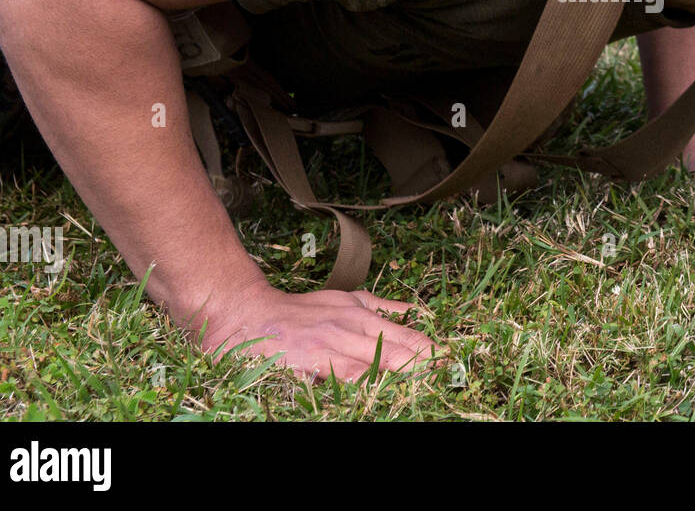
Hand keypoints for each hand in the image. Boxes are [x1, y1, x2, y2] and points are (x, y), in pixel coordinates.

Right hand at [193, 282, 443, 382]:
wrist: (245, 315)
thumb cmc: (296, 312)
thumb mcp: (342, 300)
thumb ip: (377, 306)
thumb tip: (411, 310)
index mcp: (361, 312)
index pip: (406, 335)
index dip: (430, 351)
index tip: (449, 361)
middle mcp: (350, 326)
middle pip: (398, 351)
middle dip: (424, 366)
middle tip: (446, 375)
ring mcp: (331, 345)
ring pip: (377, 365)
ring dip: (402, 377)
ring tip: (425, 385)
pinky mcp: (312, 361)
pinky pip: (346, 378)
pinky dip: (366, 385)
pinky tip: (383, 393)